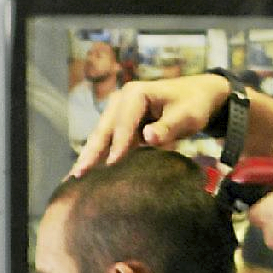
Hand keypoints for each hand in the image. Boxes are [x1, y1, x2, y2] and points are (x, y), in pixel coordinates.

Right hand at [73, 74, 230, 173]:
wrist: (198, 96)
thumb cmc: (193, 105)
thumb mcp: (187, 116)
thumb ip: (167, 128)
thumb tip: (148, 137)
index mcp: (136, 93)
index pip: (124, 122)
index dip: (118, 144)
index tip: (112, 164)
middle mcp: (121, 100)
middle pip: (104, 129)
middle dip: (91, 152)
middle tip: (77, 175)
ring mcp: (118, 111)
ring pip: (101, 137)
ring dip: (89, 157)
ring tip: (74, 178)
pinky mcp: (120, 124)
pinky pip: (108, 142)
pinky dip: (98, 156)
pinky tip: (89, 173)